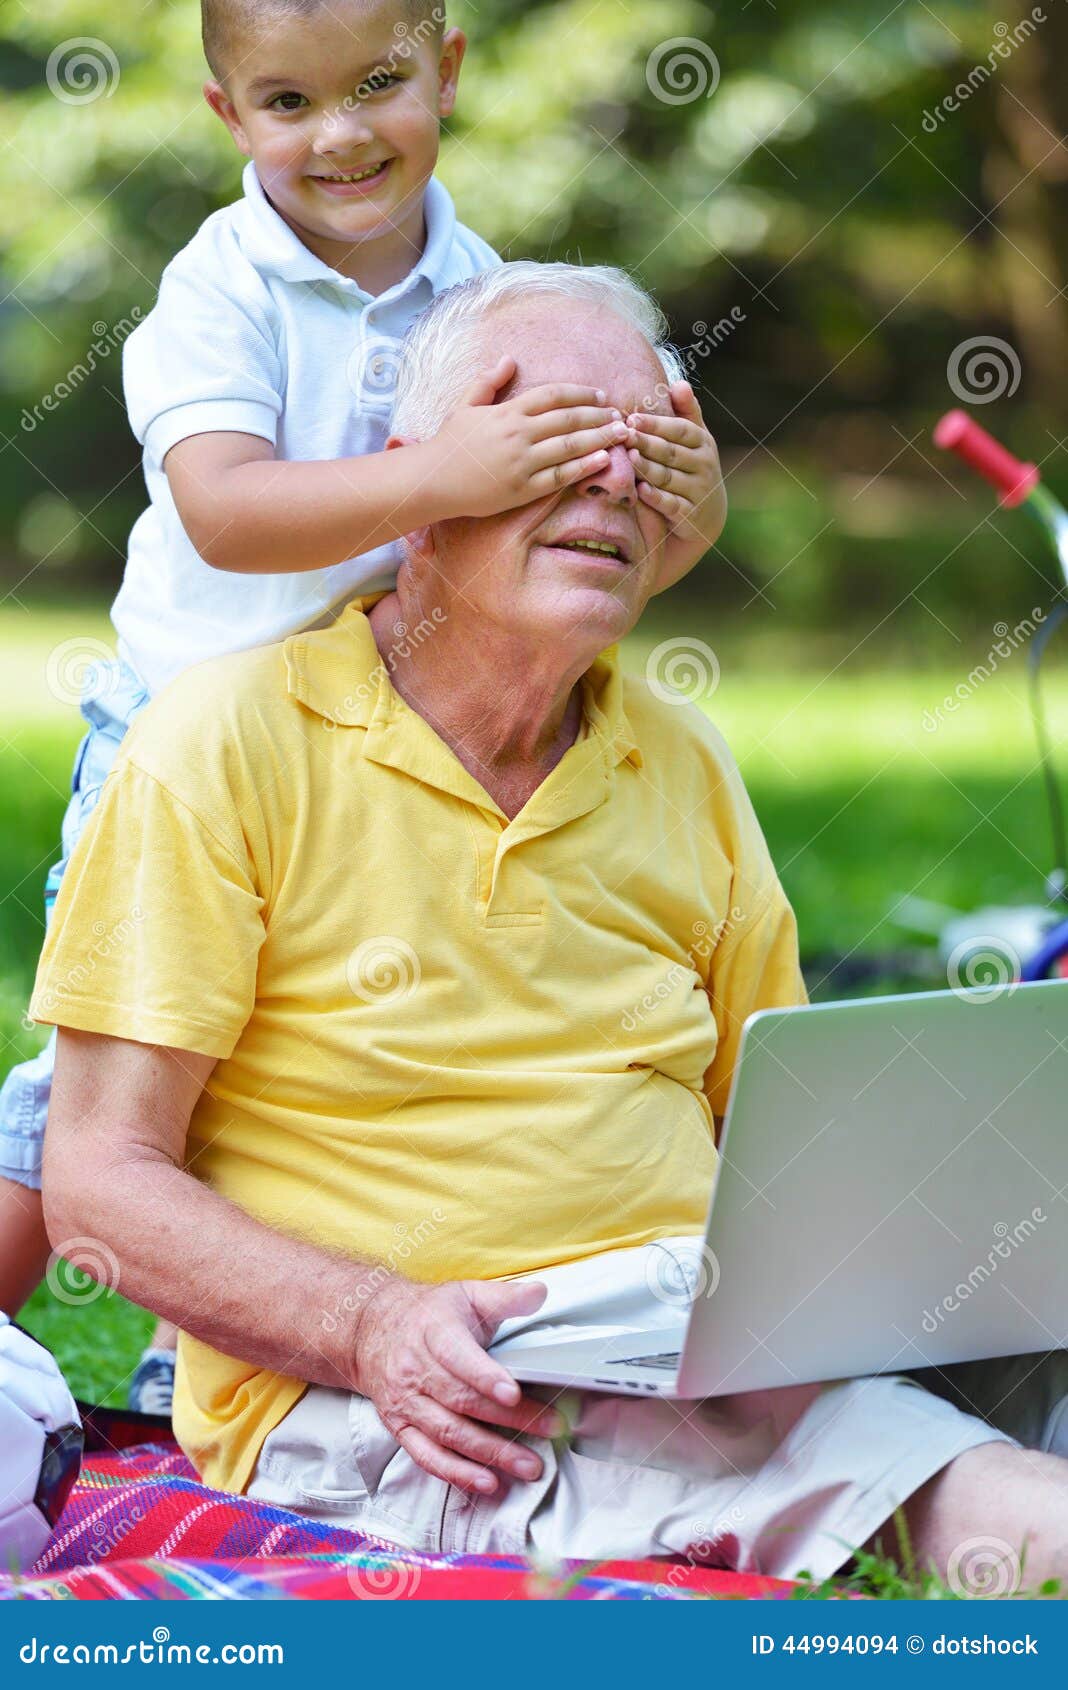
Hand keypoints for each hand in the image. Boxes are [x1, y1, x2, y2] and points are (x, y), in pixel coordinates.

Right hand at [352, 1274, 562, 1493]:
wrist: (372, 1331)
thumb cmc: (429, 1315)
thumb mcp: (465, 1294)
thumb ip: (504, 1296)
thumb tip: (539, 1293)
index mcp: (434, 1332)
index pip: (458, 1357)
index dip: (485, 1377)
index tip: (513, 1393)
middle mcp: (415, 1370)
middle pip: (462, 1401)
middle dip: (508, 1420)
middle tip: (547, 1429)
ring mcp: (406, 1402)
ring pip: (448, 1432)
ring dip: (489, 1454)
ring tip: (526, 1465)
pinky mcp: (401, 1427)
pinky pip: (427, 1456)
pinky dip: (457, 1474)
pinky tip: (486, 1483)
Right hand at [428, 354, 629, 517]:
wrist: (433, 480)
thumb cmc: (449, 443)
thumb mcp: (465, 405)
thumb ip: (488, 381)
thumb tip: (509, 359)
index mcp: (508, 411)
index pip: (553, 395)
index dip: (581, 393)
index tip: (600, 396)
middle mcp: (519, 434)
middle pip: (568, 418)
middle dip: (599, 415)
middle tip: (620, 415)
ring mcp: (522, 462)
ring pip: (570, 446)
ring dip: (600, 438)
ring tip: (621, 433)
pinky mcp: (523, 489)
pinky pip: (560, 476)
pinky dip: (584, 467)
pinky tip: (604, 459)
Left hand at [626, 382, 726, 589]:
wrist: (706, 515)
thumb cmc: (691, 467)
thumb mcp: (695, 440)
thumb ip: (686, 412)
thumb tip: (679, 382)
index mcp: (703, 443)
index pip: (680, 430)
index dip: (657, 424)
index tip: (633, 417)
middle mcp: (704, 465)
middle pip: (672, 452)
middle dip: (647, 443)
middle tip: (624, 435)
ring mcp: (698, 491)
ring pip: (669, 477)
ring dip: (648, 468)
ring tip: (628, 458)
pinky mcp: (689, 515)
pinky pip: (671, 505)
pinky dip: (656, 498)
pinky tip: (640, 490)